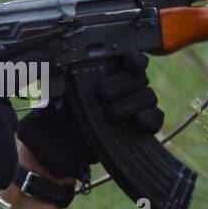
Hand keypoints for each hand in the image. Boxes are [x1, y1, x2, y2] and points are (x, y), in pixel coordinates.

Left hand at [16, 51, 163, 179]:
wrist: (55, 149)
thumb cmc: (53, 117)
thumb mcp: (52, 90)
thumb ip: (57, 73)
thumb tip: (51, 58)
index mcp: (105, 73)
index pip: (130, 59)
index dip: (133, 58)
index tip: (127, 61)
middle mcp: (122, 88)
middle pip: (140, 77)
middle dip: (124, 84)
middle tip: (102, 94)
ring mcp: (132, 108)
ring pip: (148, 96)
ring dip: (131, 103)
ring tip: (110, 114)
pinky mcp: (138, 129)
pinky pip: (156, 119)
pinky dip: (150, 118)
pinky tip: (138, 121)